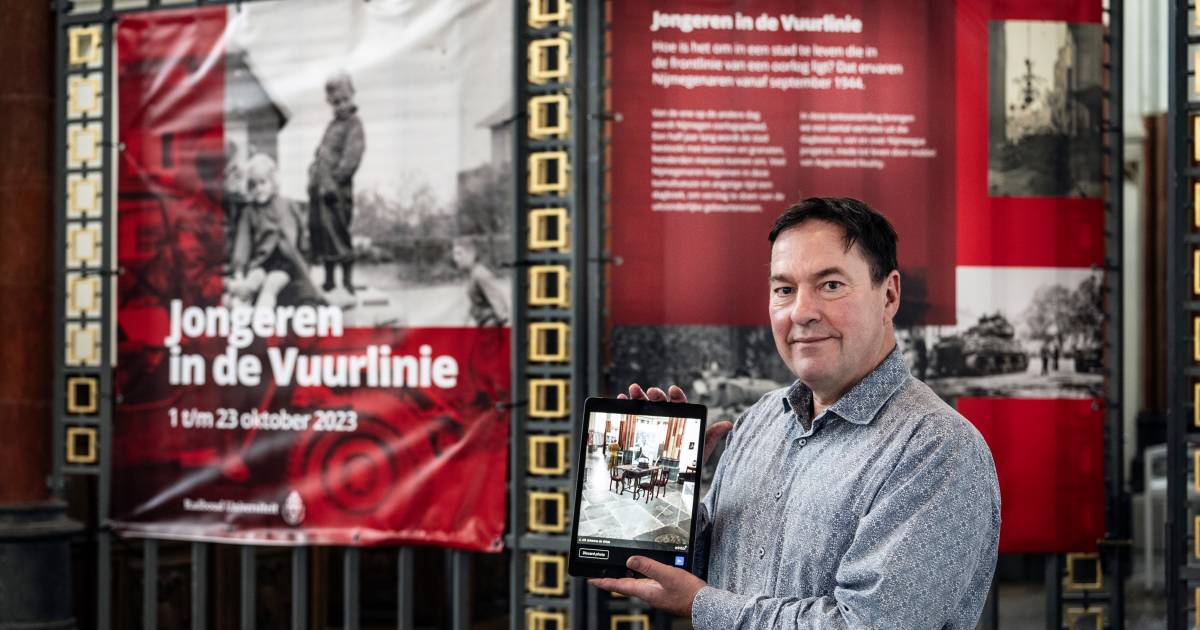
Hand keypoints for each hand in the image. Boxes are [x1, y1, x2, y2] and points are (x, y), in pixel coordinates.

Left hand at [589, 556, 706, 616]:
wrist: (702, 604)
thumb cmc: (687, 593)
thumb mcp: (666, 574)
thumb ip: (648, 566)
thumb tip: (631, 559)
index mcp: (645, 591)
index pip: (619, 586)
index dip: (604, 582)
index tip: (591, 580)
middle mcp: (648, 594)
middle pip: (625, 585)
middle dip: (611, 580)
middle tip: (599, 576)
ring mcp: (656, 594)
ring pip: (635, 585)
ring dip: (624, 578)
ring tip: (616, 572)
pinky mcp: (664, 593)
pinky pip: (646, 584)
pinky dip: (639, 578)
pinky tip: (643, 573)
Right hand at [620, 384, 733, 463]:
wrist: (672, 483)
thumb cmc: (687, 465)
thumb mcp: (700, 451)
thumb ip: (710, 437)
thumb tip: (728, 424)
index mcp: (682, 419)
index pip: (680, 404)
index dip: (677, 395)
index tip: (673, 390)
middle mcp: (666, 418)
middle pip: (660, 402)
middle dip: (655, 394)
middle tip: (651, 391)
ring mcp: (651, 422)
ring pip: (644, 405)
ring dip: (638, 395)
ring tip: (632, 389)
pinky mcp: (639, 429)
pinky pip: (632, 415)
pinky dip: (626, 405)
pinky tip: (621, 399)